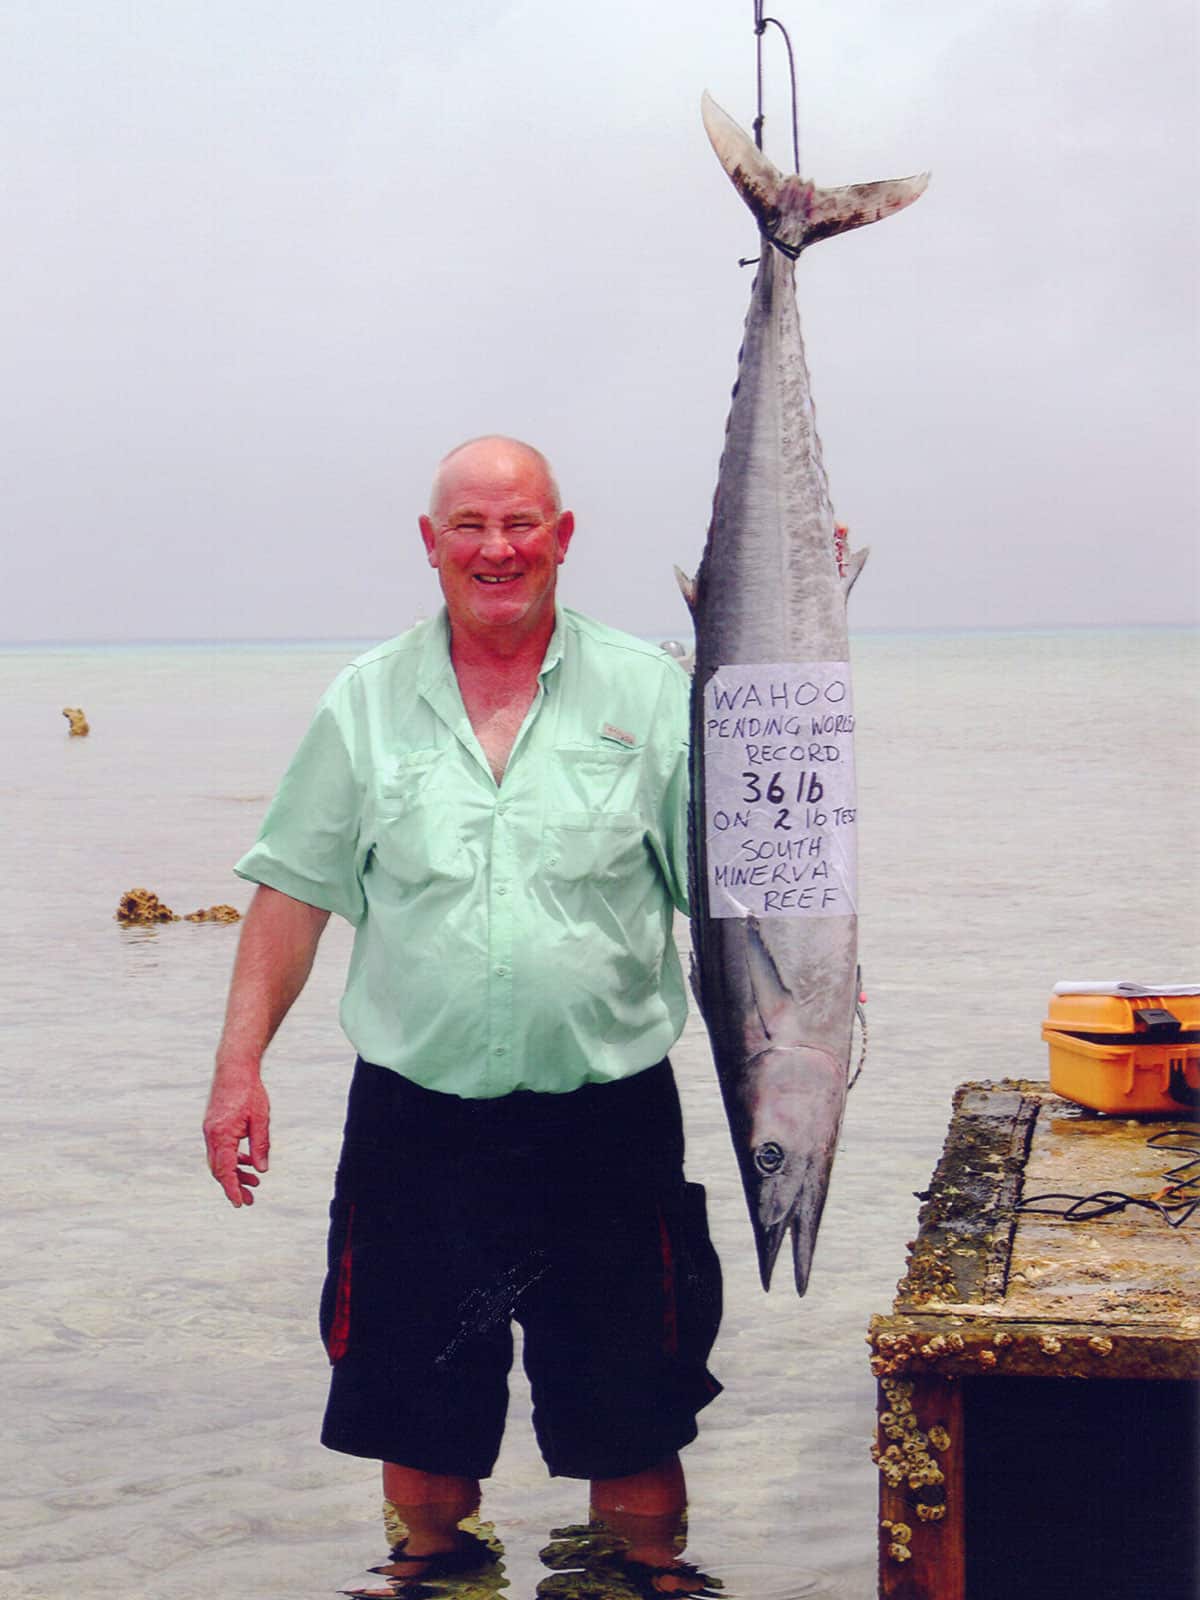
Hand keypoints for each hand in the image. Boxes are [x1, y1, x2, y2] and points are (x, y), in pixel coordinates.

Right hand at [203, 1065, 270, 1206]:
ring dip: (234, 1173)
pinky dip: (232, 1158)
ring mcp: (209, 1131)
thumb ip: (261, 1145)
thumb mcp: (260, 1119)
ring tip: (254, 1182)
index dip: (232, 1189)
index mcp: (221, 1135)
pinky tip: (247, 1161)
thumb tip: (261, 1170)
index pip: (225, 1170)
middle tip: (251, 1199)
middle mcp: (211, 1135)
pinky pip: (220, 1149)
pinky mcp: (213, 1126)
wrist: (234, 1068)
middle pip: (219, 1169)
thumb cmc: (249, 1091)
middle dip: (234, 1186)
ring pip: (219, 1160)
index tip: (241, 1204)